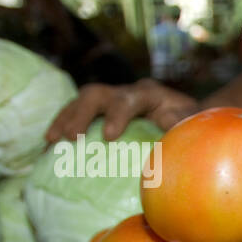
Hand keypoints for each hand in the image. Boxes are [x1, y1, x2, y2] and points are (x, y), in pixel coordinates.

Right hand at [46, 79, 199, 142]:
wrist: (189, 118)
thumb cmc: (190, 127)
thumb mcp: (191, 128)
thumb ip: (181, 132)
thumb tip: (171, 149)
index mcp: (151, 95)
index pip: (130, 99)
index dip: (117, 114)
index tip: (108, 136)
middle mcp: (128, 92)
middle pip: (98, 95)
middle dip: (81, 114)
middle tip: (70, 139)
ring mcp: (113, 99)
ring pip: (82, 102)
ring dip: (64, 119)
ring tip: (50, 141)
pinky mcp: (103, 111)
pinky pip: (78, 114)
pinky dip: (63, 127)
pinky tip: (50, 147)